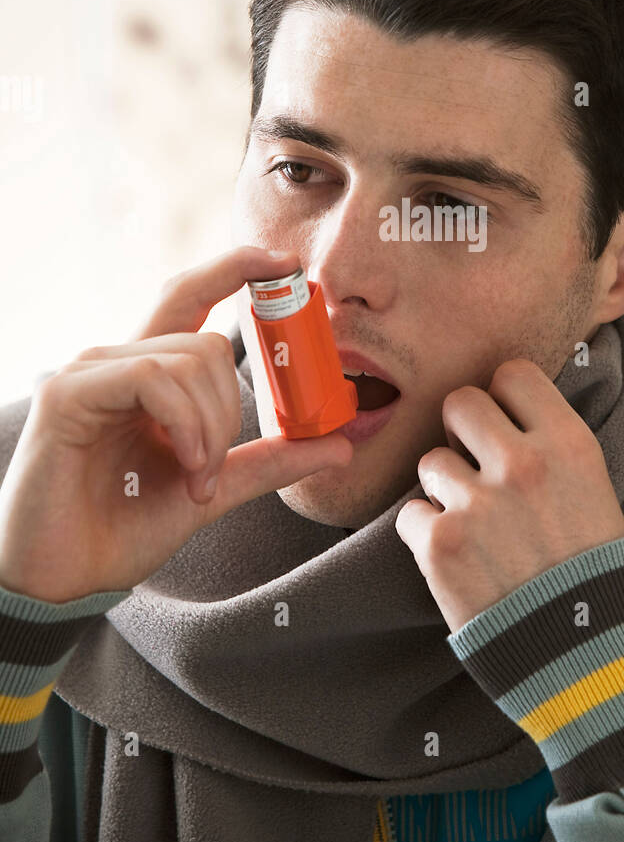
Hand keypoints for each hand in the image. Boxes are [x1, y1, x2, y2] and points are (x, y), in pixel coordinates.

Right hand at [0, 246, 352, 602]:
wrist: (64, 579)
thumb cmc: (122, 529)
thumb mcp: (213, 487)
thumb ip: (269, 461)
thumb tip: (340, 444)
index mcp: (147, 374)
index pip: (192, 296)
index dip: (236, 268)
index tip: (285, 262)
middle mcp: (117, 360)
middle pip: (209, 344)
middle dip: (233, 410)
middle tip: (214, 470)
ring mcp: (89, 371)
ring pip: (189, 358)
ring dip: (211, 427)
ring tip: (195, 480)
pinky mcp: (68, 392)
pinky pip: (153, 376)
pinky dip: (185, 422)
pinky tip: (184, 465)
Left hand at [395, 358, 623, 632]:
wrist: (586, 660)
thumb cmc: (595, 577)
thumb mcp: (596, 493)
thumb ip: (553, 449)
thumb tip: (511, 412)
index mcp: (568, 444)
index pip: (513, 373)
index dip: (504, 400)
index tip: (506, 427)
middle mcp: (522, 464)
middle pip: (459, 402)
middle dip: (462, 435)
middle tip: (476, 471)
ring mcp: (478, 503)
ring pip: (430, 462)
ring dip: (444, 491)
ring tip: (476, 529)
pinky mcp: (441, 544)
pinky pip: (411, 514)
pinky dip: (426, 537)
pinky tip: (459, 561)